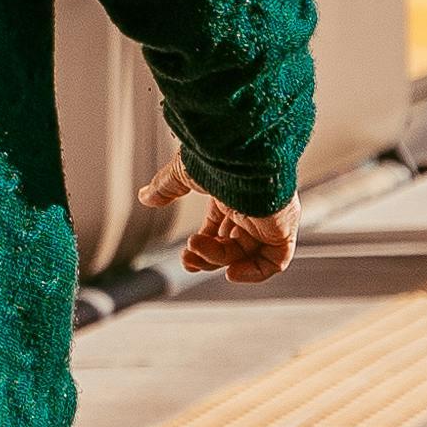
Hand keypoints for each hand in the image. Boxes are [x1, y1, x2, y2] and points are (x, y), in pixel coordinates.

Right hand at [140, 158, 296, 288]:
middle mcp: (251, 208)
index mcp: (231, 194)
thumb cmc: (217, 156)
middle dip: (206, 257)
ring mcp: (267, 219)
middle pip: (230, 245)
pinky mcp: (282, 229)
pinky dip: (254, 272)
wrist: (243, 152)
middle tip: (188, 257)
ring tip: (197, 250)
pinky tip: (232, 273)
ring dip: (217, 259)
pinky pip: (274, 261)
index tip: (185, 254)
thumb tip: (144, 196)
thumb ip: (165, 187)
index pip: (219, 229)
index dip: (202, 245)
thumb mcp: (184, 174)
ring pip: (244, 253)